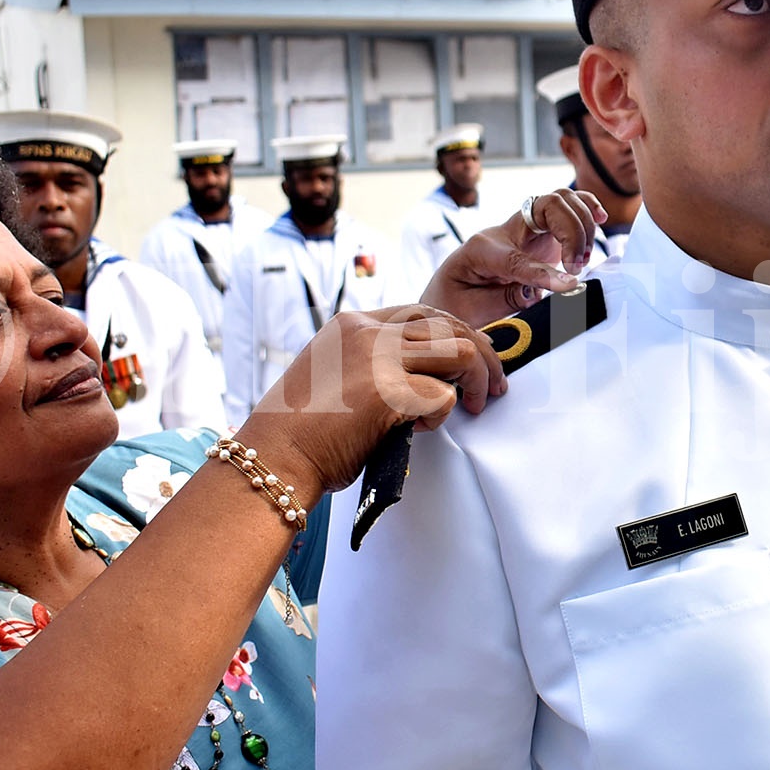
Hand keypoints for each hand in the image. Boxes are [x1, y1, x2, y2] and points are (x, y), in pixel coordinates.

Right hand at [237, 307, 505, 496]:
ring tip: (474, 405)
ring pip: (460, 351)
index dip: (457, 333)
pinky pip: (445, 395)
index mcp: (352, 324)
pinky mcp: (389, 393)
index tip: (475, 357)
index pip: (422, 312)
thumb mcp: (334, 374)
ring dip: (477, 380)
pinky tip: (422, 428)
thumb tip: (424, 370)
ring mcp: (378, 359)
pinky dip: (443, 414)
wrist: (276, 458)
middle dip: (483, 355)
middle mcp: (367, 333)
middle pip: (450, 325)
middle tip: (494, 386)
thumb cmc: (303, 430)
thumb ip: (371, 360)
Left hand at [421, 189, 606, 327]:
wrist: (443, 295)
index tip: (570, 283)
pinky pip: (564, 207)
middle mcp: (502, 231)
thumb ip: (513, 299)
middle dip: (573, 233)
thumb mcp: (476, 311)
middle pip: (547, 206)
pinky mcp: (536, 233)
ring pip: (559, 199)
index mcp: (481, 250)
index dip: (544, 271)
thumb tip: (549, 289)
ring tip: (584, 257)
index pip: (518, 256)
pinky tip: (599, 218)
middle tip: (576, 268)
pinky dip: (584, 207)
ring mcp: (521, 228)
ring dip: (581, 223)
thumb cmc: (457, 304)